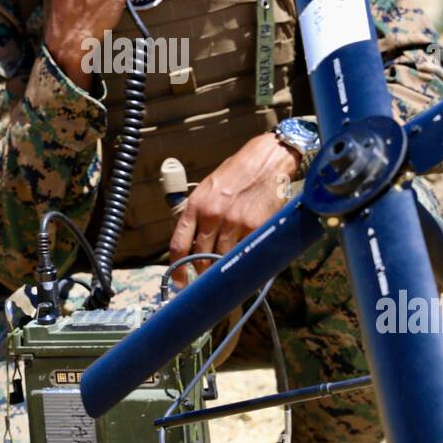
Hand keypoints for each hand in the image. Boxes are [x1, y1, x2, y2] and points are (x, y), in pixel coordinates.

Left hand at [169, 134, 298, 281]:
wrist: (265, 160)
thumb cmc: (235, 173)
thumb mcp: (208, 189)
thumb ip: (198, 216)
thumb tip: (192, 246)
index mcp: (195, 205)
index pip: (179, 245)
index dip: (177, 269)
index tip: (180, 283)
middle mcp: (212, 215)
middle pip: (201, 258)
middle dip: (203, 272)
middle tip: (207, 279)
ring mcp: (234, 223)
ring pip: (223, 260)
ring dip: (224, 269)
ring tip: (228, 270)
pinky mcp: (255, 228)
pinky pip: (245, 254)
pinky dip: (244, 261)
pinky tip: (244, 261)